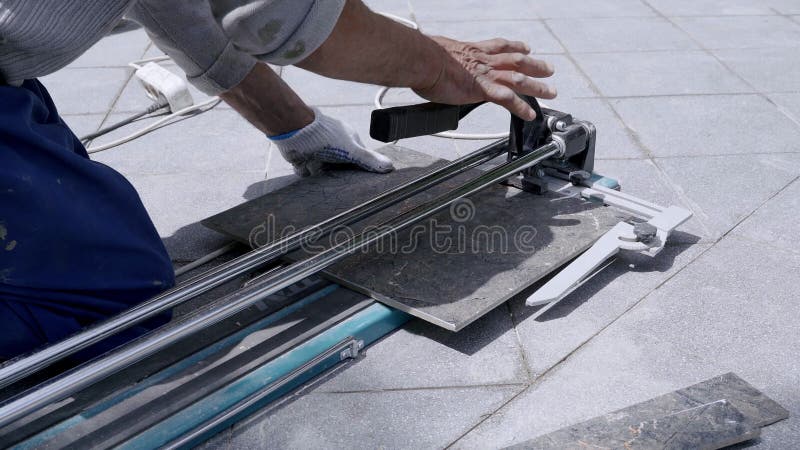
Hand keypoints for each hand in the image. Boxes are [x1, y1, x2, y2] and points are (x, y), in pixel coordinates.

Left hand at [269, 107, 393, 176]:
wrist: (295, 130)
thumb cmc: (326, 137)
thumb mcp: (352, 150)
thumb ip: (369, 160)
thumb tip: (391, 167)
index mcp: (348, 140)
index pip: (358, 159)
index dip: (360, 171)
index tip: (361, 183)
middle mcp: (333, 146)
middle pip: (341, 167)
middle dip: (341, 176)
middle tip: (343, 186)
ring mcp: (318, 152)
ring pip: (325, 171)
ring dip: (324, 178)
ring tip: (327, 185)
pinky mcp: (304, 158)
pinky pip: (308, 173)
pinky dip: (308, 176)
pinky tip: (311, 180)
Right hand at [414, 36, 556, 119]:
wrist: (424, 61)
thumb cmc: (424, 58)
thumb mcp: (437, 55)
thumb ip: (442, 62)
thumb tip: (432, 69)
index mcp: (472, 50)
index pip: (499, 46)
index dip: (514, 46)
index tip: (525, 48)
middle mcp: (483, 60)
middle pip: (516, 60)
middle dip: (534, 65)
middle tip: (548, 70)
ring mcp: (486, 74)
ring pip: (518, 78)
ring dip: (537, 86)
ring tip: (550, 92)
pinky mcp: (483, 89)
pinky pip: (508, 99)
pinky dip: (521, 107)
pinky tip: (530, 114)